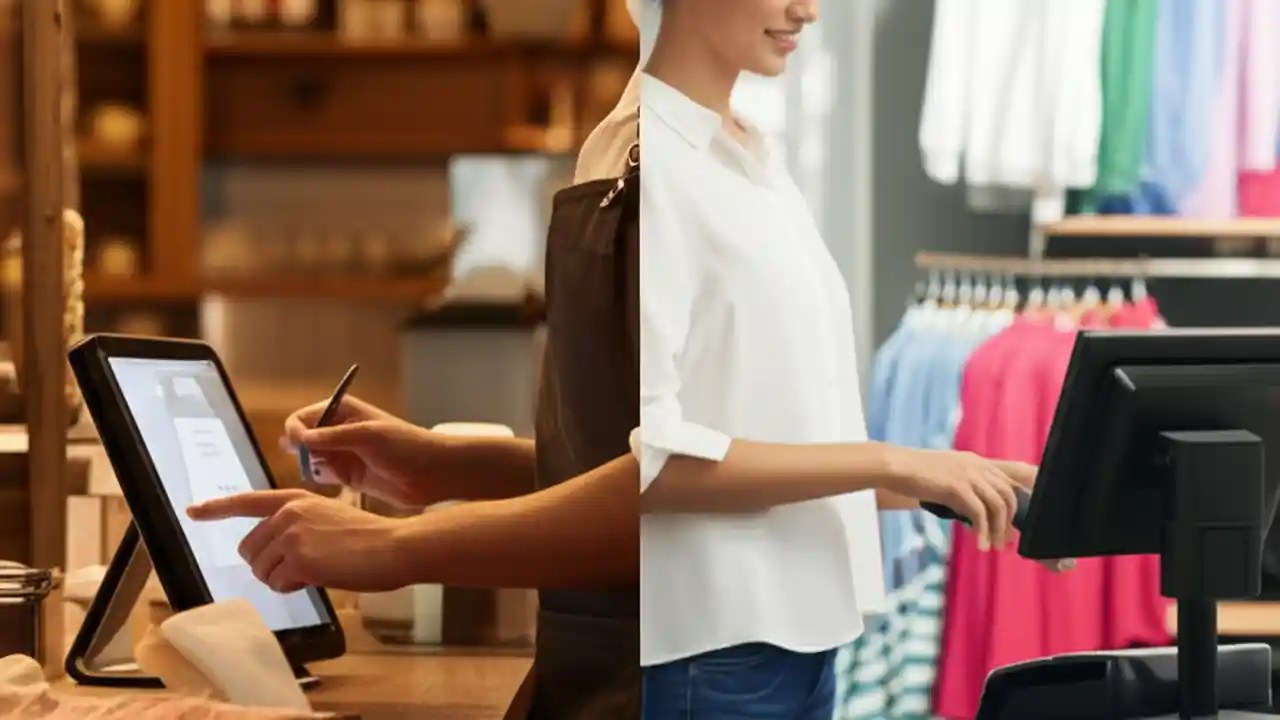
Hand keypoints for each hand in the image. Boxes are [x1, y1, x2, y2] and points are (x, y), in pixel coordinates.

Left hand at [187, 490, 411, 593]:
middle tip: (300, 568)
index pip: (247, 501)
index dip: (217, 507)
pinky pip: (277, 583)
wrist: (394, 546)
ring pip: (261, 570)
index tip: (193, 511)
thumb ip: (299, 526)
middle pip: (249, 549)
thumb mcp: (329, 517)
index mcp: (295, 500)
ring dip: (282, 578)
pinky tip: (319, 577)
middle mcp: (288, 514)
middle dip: (268, 565)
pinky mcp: (299, 560)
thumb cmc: (370, 537)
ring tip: (316, 570)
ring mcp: (292, 536)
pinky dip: (293, 587)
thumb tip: (278, 555)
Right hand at [283, 396, 457, 507]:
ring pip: (310, 459)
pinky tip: (337, 481)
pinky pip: (323, 476)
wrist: (433, 473)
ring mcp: (342, 454)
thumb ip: (332, 437)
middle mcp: (338, 431)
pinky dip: (320, 479)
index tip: (300, 447)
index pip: (302, 418)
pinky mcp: (348, 476)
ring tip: (331, 472)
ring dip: (310, 467)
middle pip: (301, 439)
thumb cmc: (406, 446)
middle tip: (318, 462)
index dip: (295, 431)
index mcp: (342, 411)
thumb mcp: (368, 436)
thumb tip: (296, 438)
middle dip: (301, 452)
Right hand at [887, 448, 1024, 551]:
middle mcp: (977, 466)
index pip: (1007, 484)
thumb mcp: (947, 478)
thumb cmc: (914, 475)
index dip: (1013, 508)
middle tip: (1003, 543)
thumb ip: (964, 491)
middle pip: (1008, 496)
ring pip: (998, 505)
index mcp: (976, 462)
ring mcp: (968, 475)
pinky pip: (979, 513)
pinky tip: (979, 545)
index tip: (1009, 528)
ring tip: (993, 547)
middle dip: (1009, 523)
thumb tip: (974, 515)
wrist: (894, 466)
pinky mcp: (957, 486)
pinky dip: (983, 532)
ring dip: (999, 530)